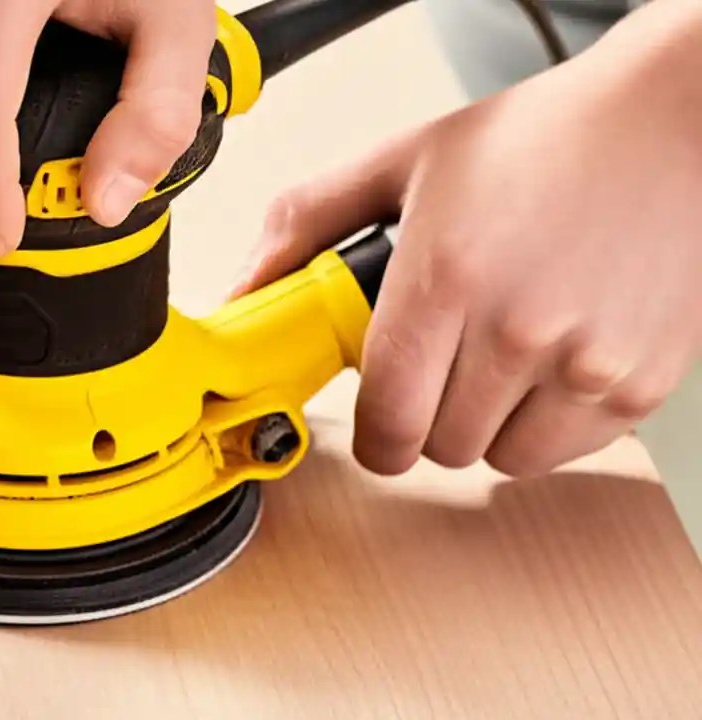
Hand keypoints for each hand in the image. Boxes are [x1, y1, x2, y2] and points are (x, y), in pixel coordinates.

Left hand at [230, 1, 701, 476]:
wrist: (670, 122)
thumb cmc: (541, 138)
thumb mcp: (405, 161)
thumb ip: (309, 222)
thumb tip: (247, 283)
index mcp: (446, 279)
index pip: (385, 421)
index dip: (370, 436)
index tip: (375, 419)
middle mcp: (517, 330)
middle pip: (437, 447)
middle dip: (423, 416)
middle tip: (438, 362)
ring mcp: (585, 364)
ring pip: (499, 458)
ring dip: (484, 425)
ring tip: (493, 358)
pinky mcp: (639, 385)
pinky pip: (563, 451)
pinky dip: (545, 425)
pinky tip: (545, 364)